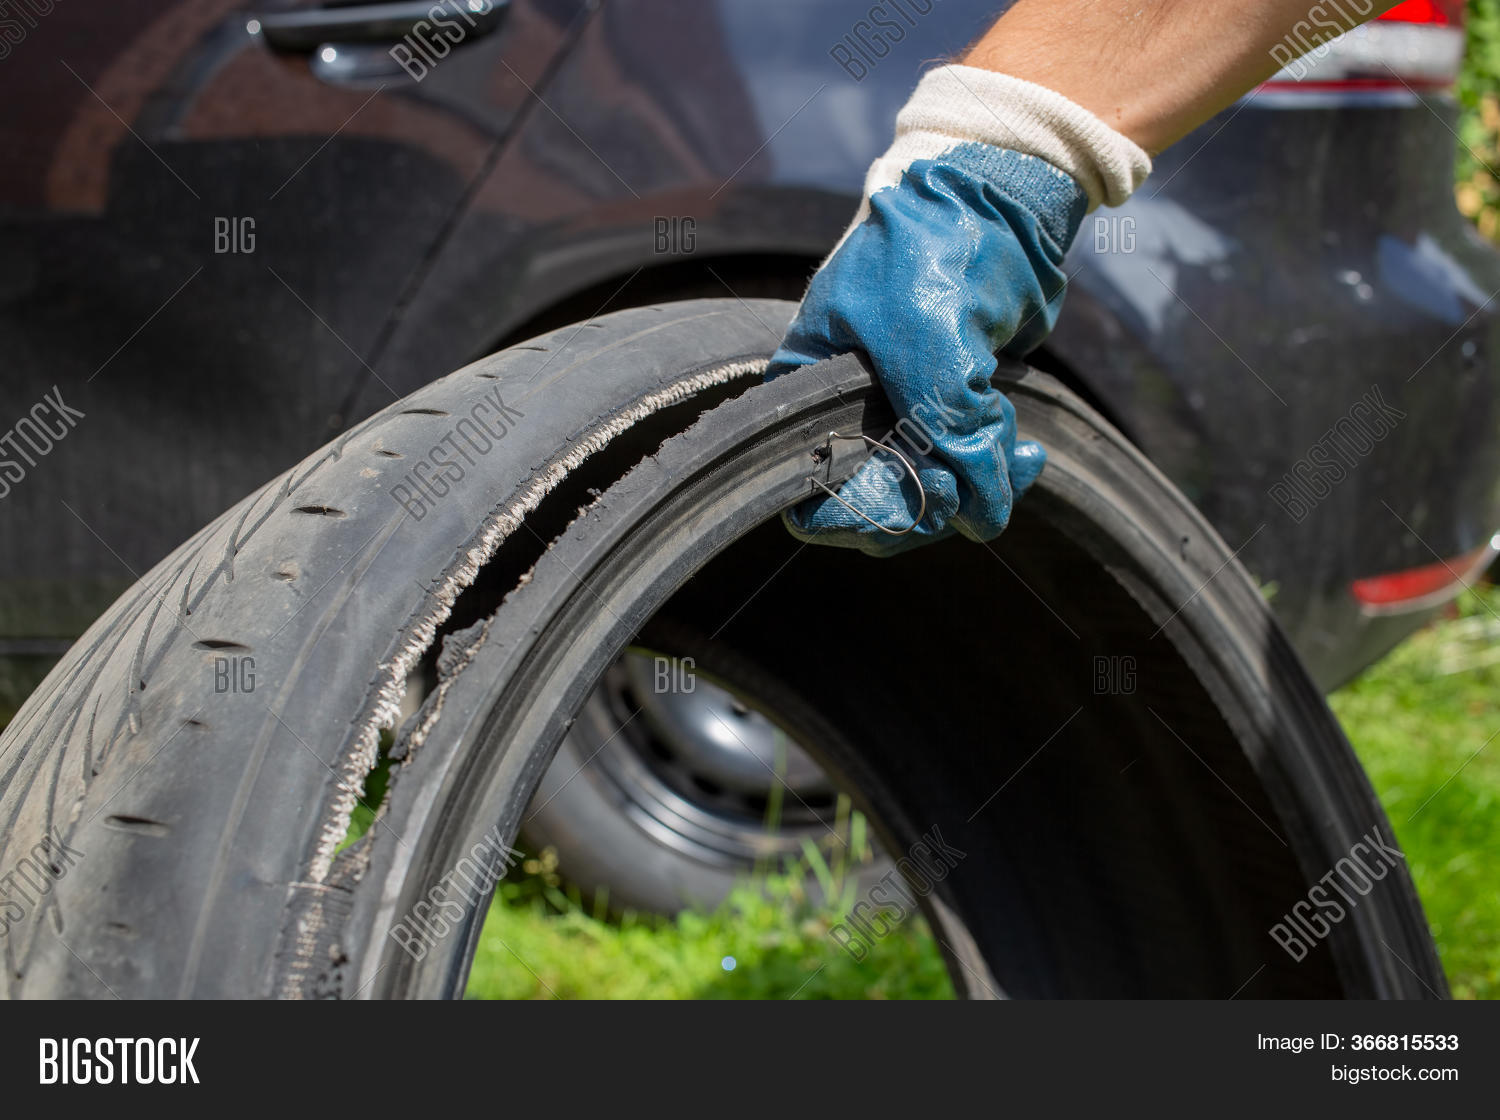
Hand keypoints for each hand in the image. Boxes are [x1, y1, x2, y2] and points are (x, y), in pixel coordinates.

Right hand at [765, 65, 1148, 556]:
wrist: (995, 196)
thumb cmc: (934, 255)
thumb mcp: (932, 352)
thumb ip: (950, 439)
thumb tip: (982, 516)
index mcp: (807, 392)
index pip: (812, 497)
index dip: (862, 513)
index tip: (913, 498)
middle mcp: (844, 411)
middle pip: (875, 504)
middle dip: (930, 504)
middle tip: (969, 490)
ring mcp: (898, 409)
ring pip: (928, 493)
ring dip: (976, 488)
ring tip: (1014, 458)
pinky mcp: (948, 404)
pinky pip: (966, 468)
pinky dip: (998, 470)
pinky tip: (1025, 454)